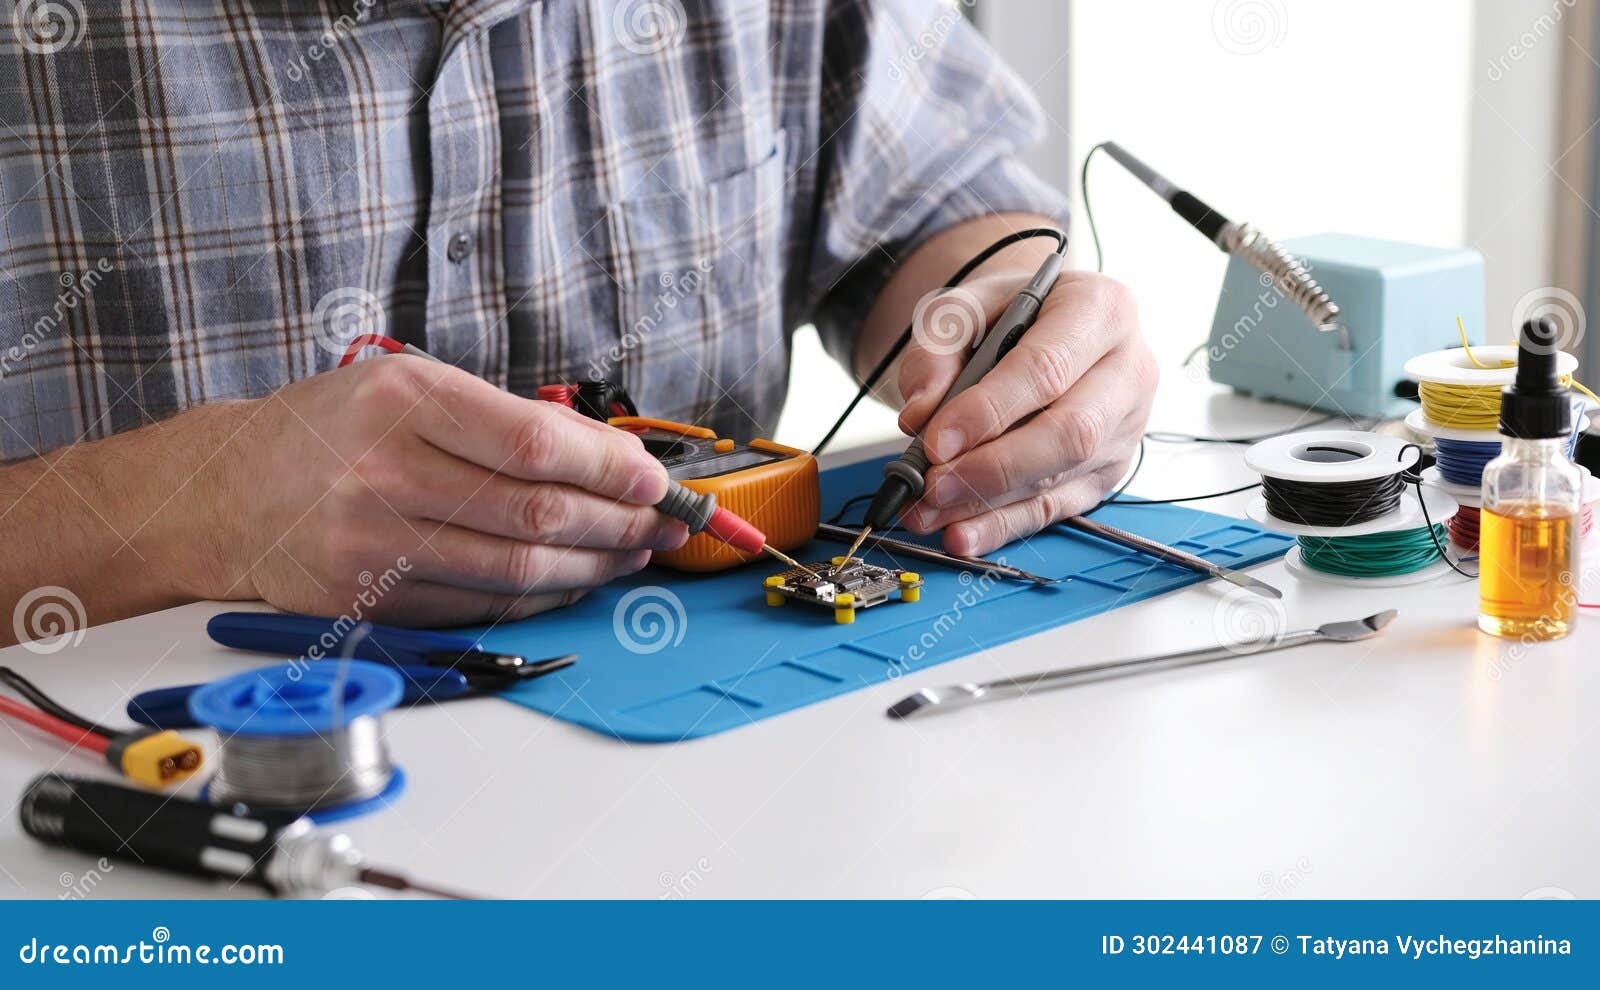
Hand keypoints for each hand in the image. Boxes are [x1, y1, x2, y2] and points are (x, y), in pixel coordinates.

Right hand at [206, 356, 685, 625]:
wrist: (226, 492)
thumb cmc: (330, 429)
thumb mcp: (406, 386)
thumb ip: (500, 417)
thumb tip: (609, 457)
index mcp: (401, 401)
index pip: (534, 442)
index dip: (610, 467)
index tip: (654, 480)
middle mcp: (383, 472)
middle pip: (536, 511)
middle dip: (619, 522)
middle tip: (663, 524)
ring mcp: (374, 544)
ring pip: (517, 568)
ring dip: (593, 566)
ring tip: (634, 554)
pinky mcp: (372, 600)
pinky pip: (484, 604)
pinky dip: (542, 595)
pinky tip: (575, 580)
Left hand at [894, 270, 1154, 555]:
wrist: (1039, 324)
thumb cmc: (1006, 312)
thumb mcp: (964, 305)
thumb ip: (936, 350)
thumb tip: (919, 415)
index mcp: (1100, 311)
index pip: (1048, 368)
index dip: (990, 411)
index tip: (936, 441)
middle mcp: (1128, 370)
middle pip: (1070, 433)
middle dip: (993, 467)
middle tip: (931, 486)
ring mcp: (1124, 427)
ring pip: (1060, 477)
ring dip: (987, 503)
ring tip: (926, 511)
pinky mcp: (1107, 471)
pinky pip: (1057, 508)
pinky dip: (1003, 526)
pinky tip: (961, 534)